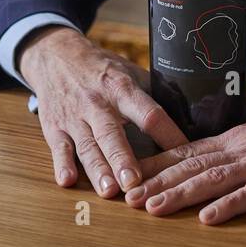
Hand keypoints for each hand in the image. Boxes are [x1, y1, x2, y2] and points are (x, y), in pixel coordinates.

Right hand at [18, 26, 188, 196]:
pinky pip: (59, 148)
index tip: (183, 153)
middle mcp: (98, 103)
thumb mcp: (131, 71)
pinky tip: (68, 181)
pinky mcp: (54, 127)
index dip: (167, 133)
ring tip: (109, 191)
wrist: (56, 56)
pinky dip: (62, 164)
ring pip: (87, 145)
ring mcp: (75, 116)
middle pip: (112, 133)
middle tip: (134, 182)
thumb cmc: (102, 69)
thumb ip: (155, 93)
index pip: (149, 113)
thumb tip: (190, 114)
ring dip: (98, 169)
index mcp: (123, 89)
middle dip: (123, 159)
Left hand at [124, 84, 245, 223]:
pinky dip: (228, 205)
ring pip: (211, 180)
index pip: (188, 150)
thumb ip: (240, 134)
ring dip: (180, 195)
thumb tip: (220, 136)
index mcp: (234, 138)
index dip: (158, 164)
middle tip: (127, 197)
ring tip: (153, 208)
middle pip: (191, 166)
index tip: (132, 174)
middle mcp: (239, 150)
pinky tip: (209, 216)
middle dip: (157, 182)